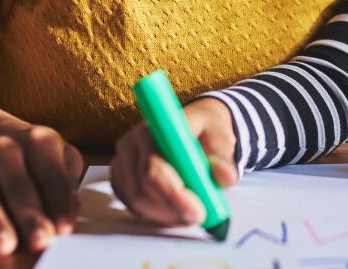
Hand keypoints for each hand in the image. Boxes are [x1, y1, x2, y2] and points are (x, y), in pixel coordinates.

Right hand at [0, 85, 83, 255]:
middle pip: (17, 186)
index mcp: (38, 140)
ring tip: (5, 246)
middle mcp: (3, 147)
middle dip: (29, 216)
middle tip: (40, 241)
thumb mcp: (56, 152)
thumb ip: (67, 179)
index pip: (51, 174)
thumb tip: (71, 209)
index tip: (65, 228)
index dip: (59, 202)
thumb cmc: (28, 150)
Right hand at [110, 97, 238, 226]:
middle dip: (172, 210)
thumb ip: (223, 156)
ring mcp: (122, 164)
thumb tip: (226, 177)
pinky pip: (134, 208)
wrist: (191, 129)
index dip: (174, 194)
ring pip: (137, 203)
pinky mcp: (121, 182)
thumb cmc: (205, 131)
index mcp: (153, 129)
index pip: (154, 167)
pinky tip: (177, 212)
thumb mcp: (221, 136)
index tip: (198, 212)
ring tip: (192, 213)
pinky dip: (157, 216)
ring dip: (166, 215)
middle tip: (200, 218)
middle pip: (141, 189)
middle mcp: (130, 144)